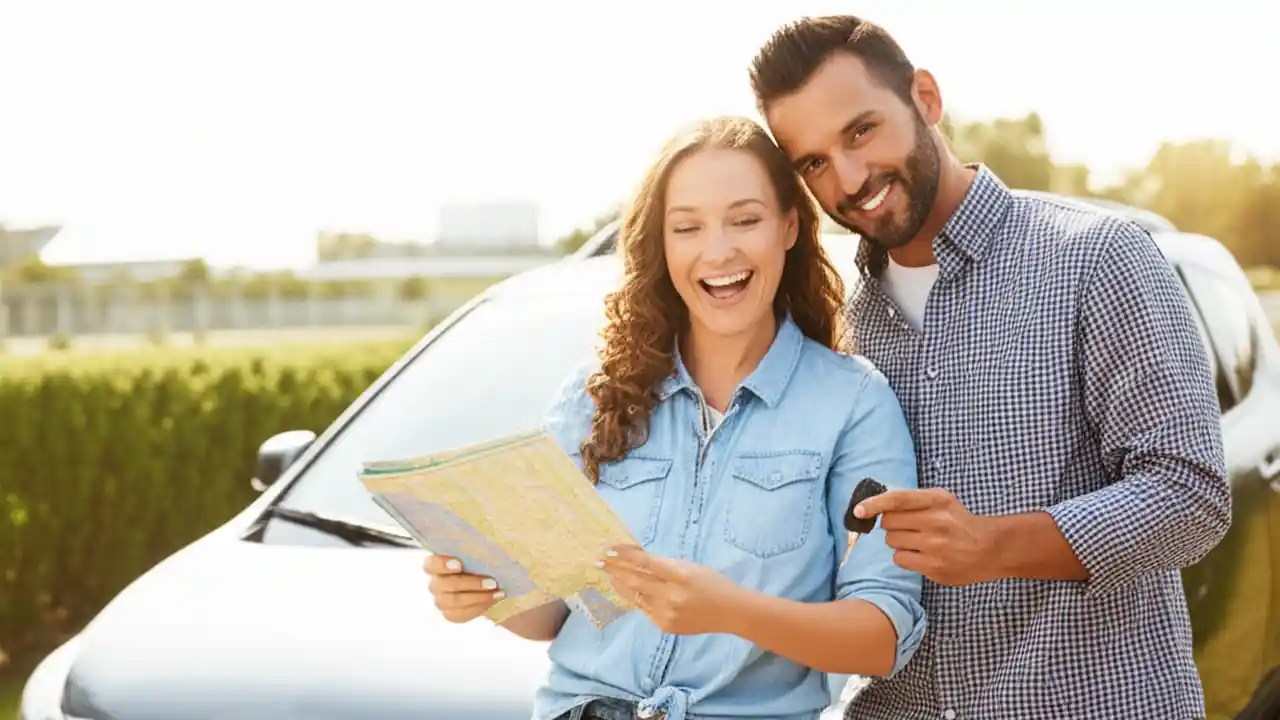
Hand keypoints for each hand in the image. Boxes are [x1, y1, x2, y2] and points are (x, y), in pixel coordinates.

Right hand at [423, 554, 504, 622]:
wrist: (489, 582)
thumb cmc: (481, 562)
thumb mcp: (479, 551)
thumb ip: (476, 550)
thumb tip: (485, 551)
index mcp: (437, 564)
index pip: (432, 564)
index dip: (442, 565)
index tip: (460, 565)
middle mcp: (435, 583)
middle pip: (445, 585)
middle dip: (471, 583)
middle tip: (492, 582)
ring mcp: (441, 600)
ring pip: (454, 601)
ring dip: (478, 596)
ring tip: (497, 592)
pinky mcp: (450, 613)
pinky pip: (460, 614)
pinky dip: (478, 607)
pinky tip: (492, 600)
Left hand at [598, 545, 741, 634]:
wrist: (730, 612)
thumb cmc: (712, 583)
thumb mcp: (690, 567)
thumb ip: (664, 565)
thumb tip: (637, 558)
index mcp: (680, 575)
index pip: (645, 562)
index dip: (624, 555)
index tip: (608, 549)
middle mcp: (671, 596)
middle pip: (634, 580)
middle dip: (614, 570)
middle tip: (598, 562)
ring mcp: (666, 613)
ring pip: (636, 596)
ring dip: (620, 585)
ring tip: (609, 576)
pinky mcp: (665, 626)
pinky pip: (645, 609)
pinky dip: (636, 599)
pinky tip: (629, 591)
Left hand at [854, 488, 999, 585]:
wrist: (989, 548)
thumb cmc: (958, 522)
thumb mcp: (941, 501)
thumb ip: (912, 500)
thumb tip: (875, 502)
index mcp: (937, 500)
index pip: (897, 499)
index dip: (873, 504)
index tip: (858, 511)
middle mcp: (936, 521)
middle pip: (889, 523)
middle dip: (892, 525)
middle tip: (909, 527)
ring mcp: (935, 546)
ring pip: (892, 542)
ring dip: (899, 542)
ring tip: (919, 541)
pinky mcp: (934, 567)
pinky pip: (900, 559)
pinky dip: (905, 557)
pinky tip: (922, 555)